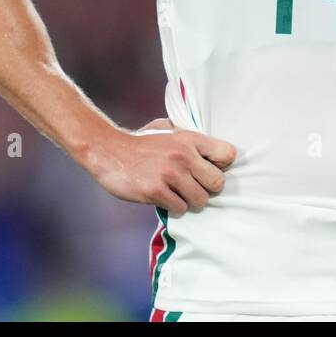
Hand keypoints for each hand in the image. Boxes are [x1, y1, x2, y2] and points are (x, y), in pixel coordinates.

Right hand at [89, 118, 236, 213]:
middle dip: (207, 187)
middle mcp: (183, 156)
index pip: (227, 154)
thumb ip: (189, 135)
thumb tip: (213, 147)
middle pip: (218, 183)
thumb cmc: (141, 142)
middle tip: (193, 185)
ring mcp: (169, 174)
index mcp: (189, 138)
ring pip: (201, 200)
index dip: (221, 165)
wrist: (108, 151)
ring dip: (190, 199)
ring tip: (176, 192)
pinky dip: (173, 206)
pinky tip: (163, 196)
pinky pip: (180, 208)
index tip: (209, 169)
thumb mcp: (167, 128)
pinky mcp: (156, 192)